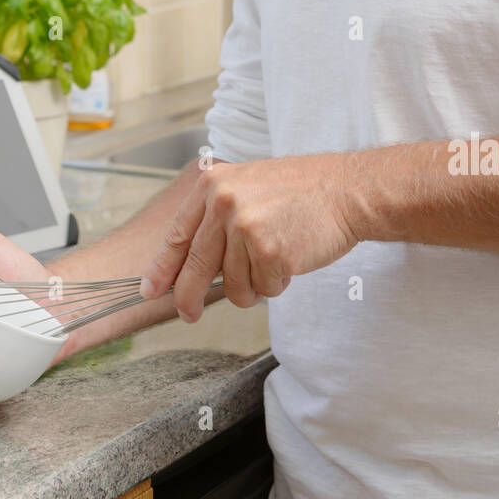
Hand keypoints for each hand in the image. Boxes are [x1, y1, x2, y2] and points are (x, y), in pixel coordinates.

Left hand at [139, 153, 360, 321]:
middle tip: (189, 314)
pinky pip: (263, 289)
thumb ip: (217, 218)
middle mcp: (224, 203)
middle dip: (189, 298)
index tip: (150, 289)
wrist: (347, 189)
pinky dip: (277, 284)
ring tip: (274, 261)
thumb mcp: (247, 186)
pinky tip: (292, 258)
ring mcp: (246, 227)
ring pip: (234, 286)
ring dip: (254, 286)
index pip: (178, 235)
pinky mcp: (270, 252)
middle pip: (196, 267)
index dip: (162, 267)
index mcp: (213, 185)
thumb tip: (190, 264)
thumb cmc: (302, 191)